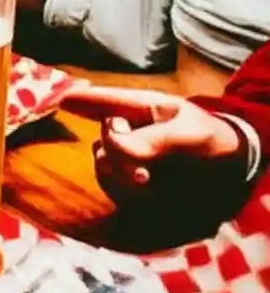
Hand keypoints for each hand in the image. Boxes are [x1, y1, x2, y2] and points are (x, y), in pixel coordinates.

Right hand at [61, 86, 243, 204]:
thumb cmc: (212, 141)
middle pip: (102, 141)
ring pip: (103, 166)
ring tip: (148, 184)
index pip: (104, 100)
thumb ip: (151, 140)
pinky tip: (146, 192)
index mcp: (140, 107)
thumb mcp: (190, 135)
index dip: (80, 100)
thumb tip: (110, 146)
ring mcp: (127, 153)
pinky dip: (125, 192)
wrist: (230, 167)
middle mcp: (127, 128)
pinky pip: (113, 185)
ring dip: (122, 178)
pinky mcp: (130, 177)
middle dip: (115, 158)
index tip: (62, 101)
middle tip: (142, 176)